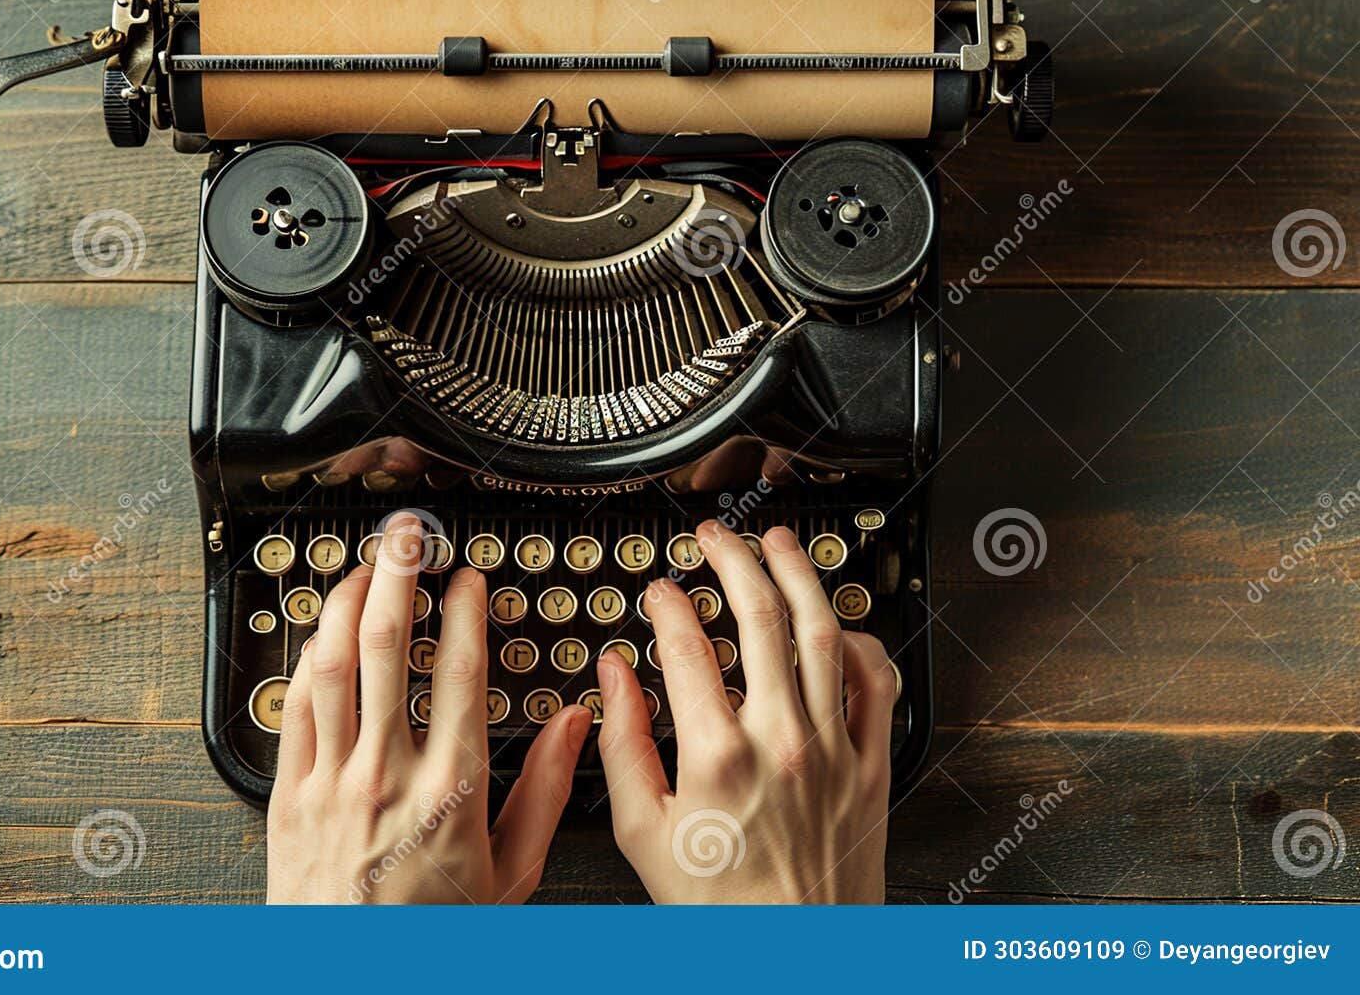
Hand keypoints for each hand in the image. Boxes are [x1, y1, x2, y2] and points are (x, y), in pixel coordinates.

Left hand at [266, 512, 591, 903]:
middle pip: (387, 647)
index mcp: (448, 791)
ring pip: (333, 665)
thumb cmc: (433, 933)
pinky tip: (323, 630)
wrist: (354, 980)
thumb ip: (543, 789)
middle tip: (408, 535)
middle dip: (399, 576)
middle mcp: (384, 776)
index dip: (463, 611)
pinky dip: (308, 658)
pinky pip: (294, 709)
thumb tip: (577, 724)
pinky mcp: (288, 795)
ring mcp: (330, 782)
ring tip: (364, 564)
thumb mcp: (512, 872)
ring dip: (346, 601)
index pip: (457, 673)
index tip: (469, 577)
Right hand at [597, 521, 897, 903]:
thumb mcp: (643, 832)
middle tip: (715, 537)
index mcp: (717, 756)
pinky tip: (838, 622)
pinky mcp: (873, 764)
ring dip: (798, 574)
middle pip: (759, 615)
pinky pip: (877, 683)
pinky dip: (860, 641)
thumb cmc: (720, 906)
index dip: (667, 602)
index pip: (686, 643)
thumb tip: (613, 678)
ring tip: (777, 541)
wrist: (796, 955)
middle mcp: (781, 741)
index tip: (658, 589)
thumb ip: (622, 745)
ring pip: (822, 632)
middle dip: (732, 558)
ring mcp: (834, 749)